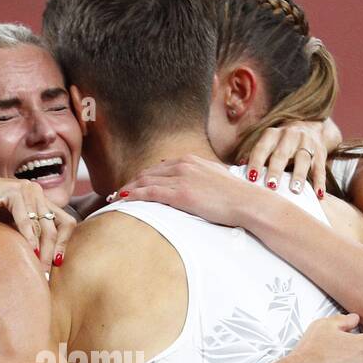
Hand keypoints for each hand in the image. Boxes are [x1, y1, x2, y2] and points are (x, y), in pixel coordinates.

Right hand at [0, 170, 77, 268]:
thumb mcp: (9, 227)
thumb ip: (25, 238)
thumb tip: (39, 264)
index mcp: (41, 202)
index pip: (66, 223)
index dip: (64, 244)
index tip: (55, 264)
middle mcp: (38, 194)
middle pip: (58, 226)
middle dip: (53, 252)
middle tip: (45, 273)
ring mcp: (28, 190)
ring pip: (44, 223)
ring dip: (43, 248)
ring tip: (38, 267)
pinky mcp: (14, 190)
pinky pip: (26, 217)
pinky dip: (28, 235)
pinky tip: (29, 250)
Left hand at [115, 154, 258, 227]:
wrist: (246, 201)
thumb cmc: (235, 196)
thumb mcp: (215, 179)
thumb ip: (201, 178)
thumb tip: (196, 185)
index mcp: (191, 160)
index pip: (160, 168)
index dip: (144, 177)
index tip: (134, 184)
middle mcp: (183, 165)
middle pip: (148, 173)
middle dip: (131, 183)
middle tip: (118, 193)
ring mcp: (180, 178)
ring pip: (145, 182)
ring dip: (128, 190)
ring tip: (115, 199)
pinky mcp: (180, 193)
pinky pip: (149, 193)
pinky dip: (133, 196)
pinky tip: (123, 200)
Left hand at [244, 118, 340, 198]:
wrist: (311, 128)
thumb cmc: (280, 143)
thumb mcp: (267, 143)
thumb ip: (254, 157)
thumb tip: (234, 170)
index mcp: (272, 134)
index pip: (262, 148)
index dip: (256, 162)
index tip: (251, 178)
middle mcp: (290, 136)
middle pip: (282, 154)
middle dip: (276, 170)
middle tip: (271, 186)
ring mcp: (307, 144)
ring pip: (303, 159)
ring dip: (299, 176)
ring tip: (295, 191)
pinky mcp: (321, 153)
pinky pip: (320, 168)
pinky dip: (320, 182)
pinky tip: (318, 195)